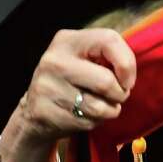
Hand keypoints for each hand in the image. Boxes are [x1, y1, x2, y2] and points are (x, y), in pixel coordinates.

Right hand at [0, 28, 136, 161]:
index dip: (127, 64)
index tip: (127, 79)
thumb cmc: (70, 82)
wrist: (35, 110)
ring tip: (101, 106)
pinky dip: (96, 122)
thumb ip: (106, 58)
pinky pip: (88, 122)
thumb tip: (128, 75)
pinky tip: (85, 115)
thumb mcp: (83, 59)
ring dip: (110, 110)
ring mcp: (49, 87)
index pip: (109, 40)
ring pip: (100, 106)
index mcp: (67, 41)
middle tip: (116, 96)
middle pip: (106, 81)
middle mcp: (55, 61)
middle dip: (120, 94)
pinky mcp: (48, 112)